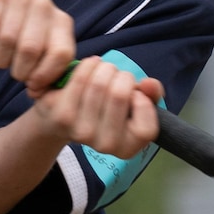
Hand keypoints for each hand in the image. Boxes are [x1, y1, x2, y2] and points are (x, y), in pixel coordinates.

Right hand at [0, 0, 76, 95]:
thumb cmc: (18, 33)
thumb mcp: (38, 49)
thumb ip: (43, 71)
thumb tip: (36, 93)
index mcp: (61, 22)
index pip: (61, 53)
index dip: (45, 75)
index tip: (31, 86)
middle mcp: (45, 5)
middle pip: (31, 49)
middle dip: (18, 69)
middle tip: (12, 71)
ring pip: (8, 39)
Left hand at [31, 57, 162, 159]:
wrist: (63, 119)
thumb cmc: (107, 110)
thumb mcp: (135, 104)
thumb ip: (151, 94)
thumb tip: (149, 84)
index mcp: (127, 148)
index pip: (145, 128)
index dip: (143, 102)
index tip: (134, 94)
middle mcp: (105, 146)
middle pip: (119, 94)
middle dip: (122, 75)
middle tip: (117, 75)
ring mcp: (82, 132)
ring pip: (99, 83)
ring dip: (105, 67)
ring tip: (104, 69)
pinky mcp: (63, 116)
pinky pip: (81, 79)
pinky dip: (89, 66)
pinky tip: (91, 66)